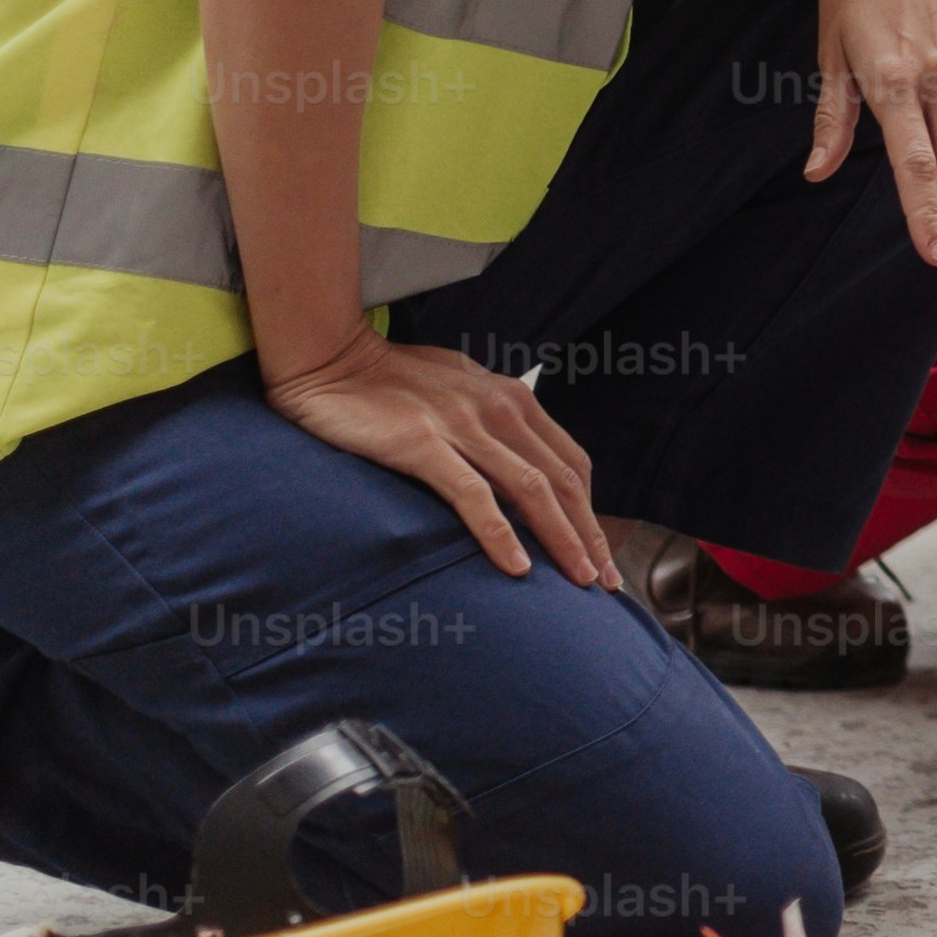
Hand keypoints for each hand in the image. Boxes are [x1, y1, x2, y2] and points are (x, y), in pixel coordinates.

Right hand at [268, 327, 603, 584]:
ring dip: (562, 539)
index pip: (570, 463)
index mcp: (513, 398)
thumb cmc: (389, 377)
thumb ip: (492, 419)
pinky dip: (500, 534)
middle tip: (606, 582)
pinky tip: (517, 568)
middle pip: (562, 482)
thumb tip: (518, 455)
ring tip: (580, 581)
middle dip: (589, 535)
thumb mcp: (459, 388)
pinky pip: (473, 495)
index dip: (591, 511)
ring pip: (531, 490)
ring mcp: (463, 426)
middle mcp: (500, 408)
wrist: (329, 355)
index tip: (600, 551)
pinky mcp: (423, 444)